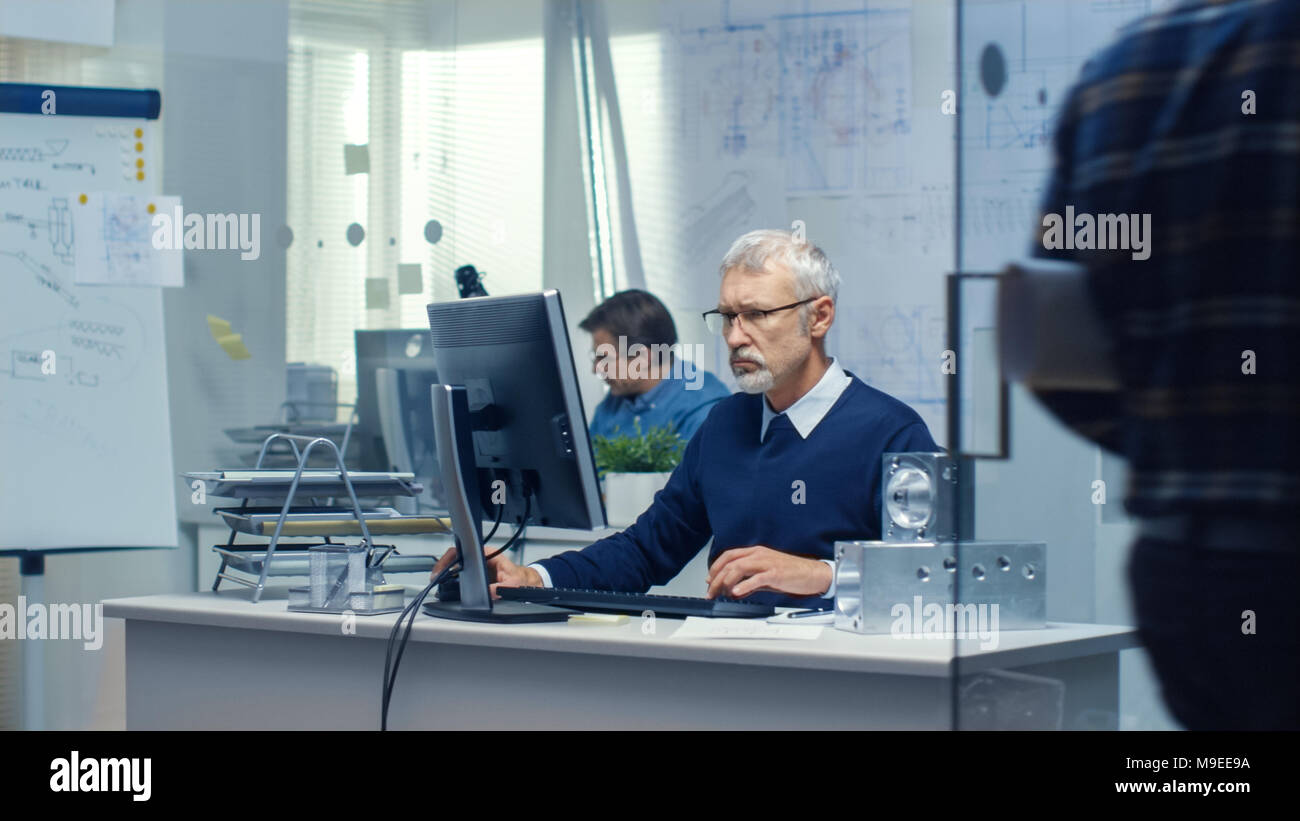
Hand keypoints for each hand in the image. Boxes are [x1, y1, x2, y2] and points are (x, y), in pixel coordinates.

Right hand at [430, 545, 541, 599]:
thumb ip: (501, 588)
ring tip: (437, 582)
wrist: (526, 584)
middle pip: (457, 557)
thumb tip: (488, 592)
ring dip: (446, 574)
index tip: (444, 566)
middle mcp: (481, 559)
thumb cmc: (521, 580)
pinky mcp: (476, 577)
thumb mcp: (513, 584)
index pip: (466, 550)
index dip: (452, 557)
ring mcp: (477, 567)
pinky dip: (452, 581)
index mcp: (489, 554)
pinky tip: (446, 587)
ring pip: (457, 566)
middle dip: (444, 566)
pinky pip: (460, 576)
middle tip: (435, 577)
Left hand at [705, 546, 831, 598]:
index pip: (729, 556)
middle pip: (729, 563)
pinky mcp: (775, 574)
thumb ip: (750, 580)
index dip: (716, 567)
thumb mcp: (766, 574)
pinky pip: (755, 578)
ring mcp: (767, 563)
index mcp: (756, 552)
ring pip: (738, 568)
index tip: (709, 580)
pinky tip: (735, 592)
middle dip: (716, 578)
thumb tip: (735, 590)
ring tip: (721, 593)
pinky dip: (743, 586)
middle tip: (711, 592)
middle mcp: (759, 554)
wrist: (813, 573)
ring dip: (725, 582)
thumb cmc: (792, 573)